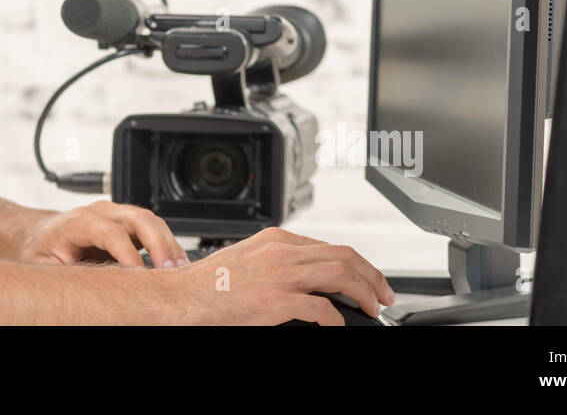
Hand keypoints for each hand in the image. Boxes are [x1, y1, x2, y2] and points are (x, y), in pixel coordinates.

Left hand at [16, 200, 190, 268]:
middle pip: (137, 218)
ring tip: (179, 270)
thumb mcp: (47, 268)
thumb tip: (96, 294)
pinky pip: (152, 227)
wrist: (39, 235)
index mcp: (76, 222)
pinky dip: (166, 244)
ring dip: (167, 243)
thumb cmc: (41, 252)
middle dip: (157, 244)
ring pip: (150, 219)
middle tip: (169, 271)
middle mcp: (99, 212)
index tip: (139, 274)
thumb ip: (72, 275)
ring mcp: (115, 213)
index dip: (126, 252)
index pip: (108, 231)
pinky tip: (175, 264)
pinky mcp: (126, 222)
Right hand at [170, 226, 396, 324]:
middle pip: (344, 256)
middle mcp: (281, 252)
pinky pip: (321, 309)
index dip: (356, 265)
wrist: (182, 296)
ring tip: (372, 308)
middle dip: (373, 277)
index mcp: (276, 239)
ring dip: (365, 293)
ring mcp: (279, 275)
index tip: (368, 280)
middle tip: (384, 295)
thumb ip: (278, 262)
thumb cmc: (209, 283)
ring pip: (341, 275)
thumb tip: (309, 277)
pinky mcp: (275, 301)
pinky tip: (338, 326)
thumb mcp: (248, 260)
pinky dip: (336, 319)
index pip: (330, 247)